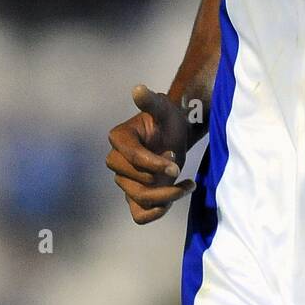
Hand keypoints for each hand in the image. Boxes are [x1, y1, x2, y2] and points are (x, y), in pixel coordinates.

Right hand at [106, 84, 194, 224]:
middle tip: (178, 166)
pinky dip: (157, 213)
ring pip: (142, 200)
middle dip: (164, 180)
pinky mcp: (134, 196)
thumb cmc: (167, 119)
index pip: (133, 159)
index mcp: (119, 139)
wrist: (175, 135)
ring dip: (168, 196)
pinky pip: (139, 215)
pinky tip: (173, 201)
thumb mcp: (163, 108)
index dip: (155, 163)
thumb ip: (150, 102)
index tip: (175, 160)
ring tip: (188, 185)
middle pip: (138, 183)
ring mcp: (124, 181)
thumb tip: (138, 89)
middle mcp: (116, 161)